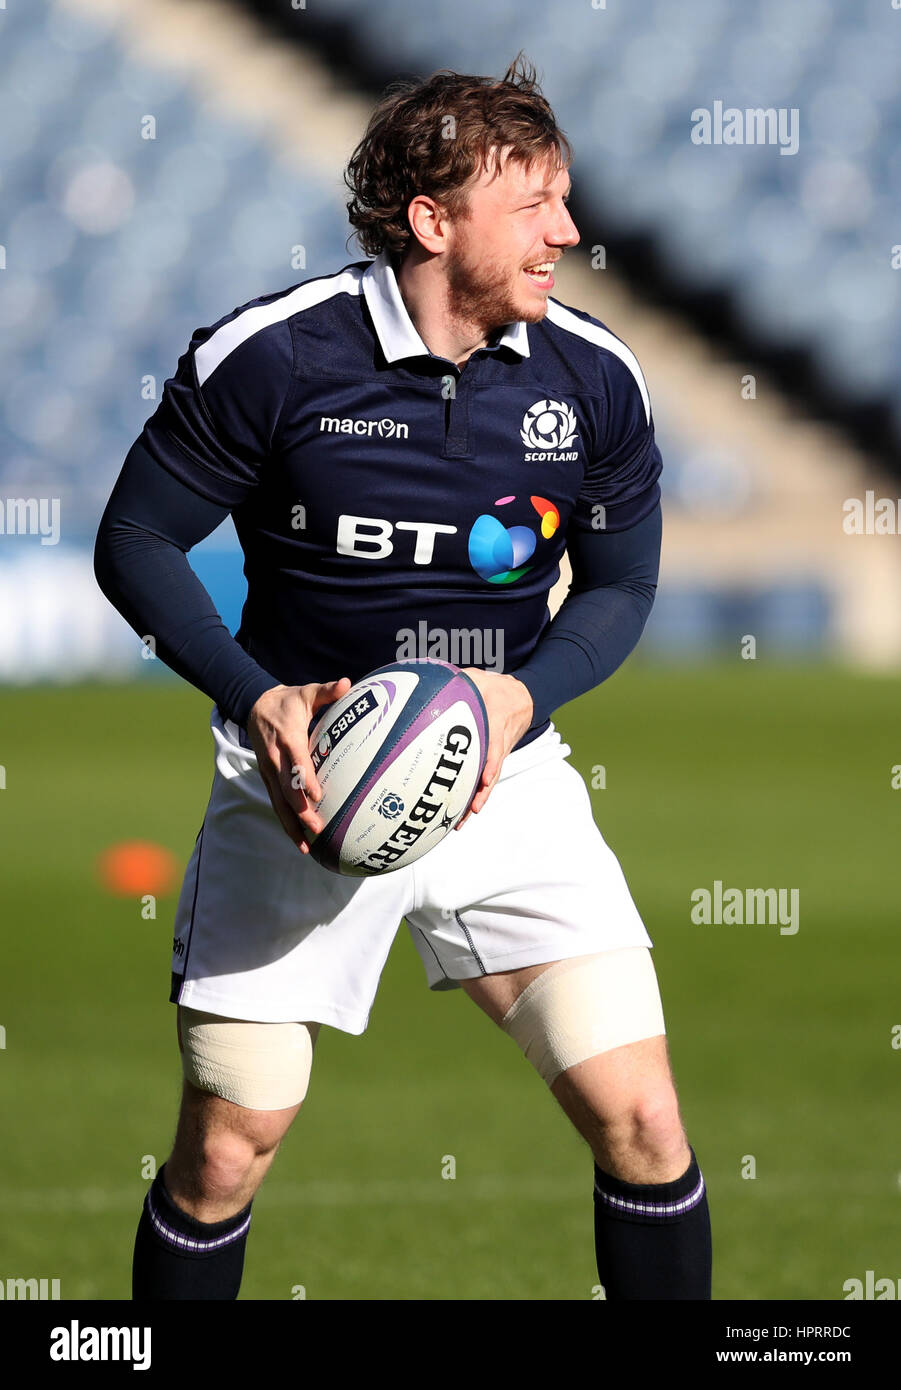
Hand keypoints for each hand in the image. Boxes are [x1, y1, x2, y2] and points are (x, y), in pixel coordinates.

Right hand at [246, 678, 351, 851]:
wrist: (253, 705)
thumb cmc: (288, 701)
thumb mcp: (306, 692)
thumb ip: (326, 691)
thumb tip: (345, 683)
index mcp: (287, 738)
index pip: (296, 761)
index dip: (304, 779)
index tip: (317, 796)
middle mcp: (275, 758)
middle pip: (286, 788)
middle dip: (300, 810)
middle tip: (317, 828)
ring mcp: (268, 771)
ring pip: (278, 802)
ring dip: (291, 825)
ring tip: (306, 847)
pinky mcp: (267, 778)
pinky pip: (276, 803)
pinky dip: (286, 823)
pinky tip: (300, 842)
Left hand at [455, 669, 532, 829]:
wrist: (525, 698)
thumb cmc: (498, 688)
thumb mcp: (481, 679)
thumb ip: (462, 680)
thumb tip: (435, 680)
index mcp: (498, 724)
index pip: (496, 746)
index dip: (491, 763)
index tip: (485, 779)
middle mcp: (499, 745)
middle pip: (492, 773)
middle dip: (481, 793)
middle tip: (470, 811)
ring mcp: (497, 755)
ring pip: (488, 781)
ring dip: (476, 801)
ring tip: (460, 823)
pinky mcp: (492, 760)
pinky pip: (483, 779)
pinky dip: (474, 795)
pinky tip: (458, 812)